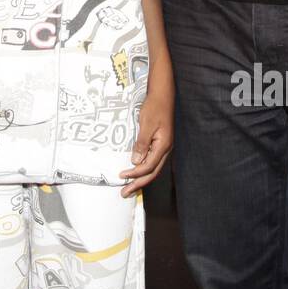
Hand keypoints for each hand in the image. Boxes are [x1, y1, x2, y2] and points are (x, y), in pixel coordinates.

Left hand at [119, 74, 172, 196]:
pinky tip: (136, 172)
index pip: (149, 167)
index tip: (122, 177)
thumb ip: (142, 144)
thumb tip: (135, 161)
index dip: (135, 174)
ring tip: (130, 188)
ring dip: (141, 179)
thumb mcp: (146, 124)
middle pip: (152, 172)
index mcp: (163, 146)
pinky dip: (144, 169)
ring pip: (153, 168)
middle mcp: (165, 149)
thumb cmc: (154, 107)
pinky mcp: (160, 143)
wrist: (163, 95)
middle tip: (125, 193)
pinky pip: (152, 161)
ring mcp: (164, 147)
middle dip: (138, 184)